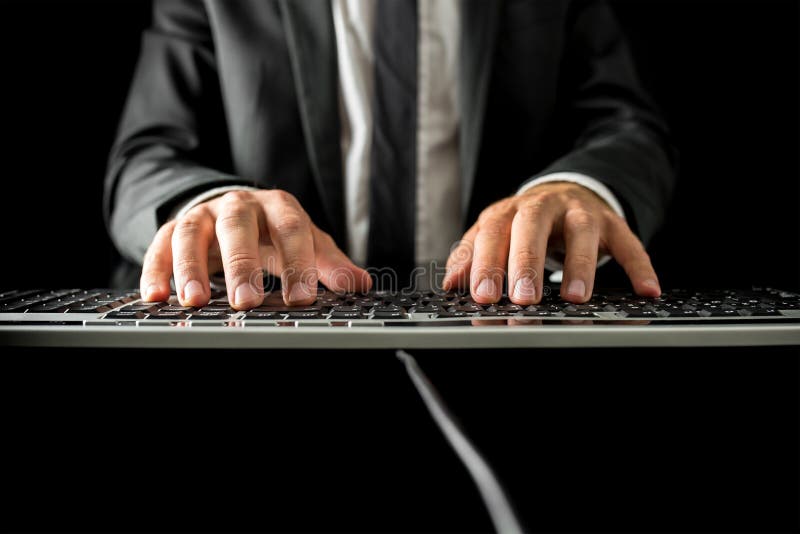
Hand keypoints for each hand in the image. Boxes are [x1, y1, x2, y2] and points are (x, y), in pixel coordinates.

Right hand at [140, 190, 371, 308]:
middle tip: (247, 302)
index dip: (298, 263)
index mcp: (278, 206)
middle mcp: (238, 205)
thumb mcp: (305, 242)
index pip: (291, 229)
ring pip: (192, 233)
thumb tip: (361, 285)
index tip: (302, 298)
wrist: (232, 207)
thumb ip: (329, 263)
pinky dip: (155, 269)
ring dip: (190, 268)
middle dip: (242, 265)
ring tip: (194, 302)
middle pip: (238, 228)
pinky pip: (159, 245)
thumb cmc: (274, 231)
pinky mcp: (173, 227)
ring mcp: (204, 215)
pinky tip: (155, 296)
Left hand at [442, 182, 660, 303]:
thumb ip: (472, 255)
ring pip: (582, 232)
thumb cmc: (524, 223)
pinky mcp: (614, 222)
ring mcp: (581, 211)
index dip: (486, 262)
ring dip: (580, 265)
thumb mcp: (495, 233)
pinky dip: (640, 266)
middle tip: (523, 298)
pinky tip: (647, 290)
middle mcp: (544, 206)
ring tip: (576, 297)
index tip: (482, 294)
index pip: (493, 232)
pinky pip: (630, 243)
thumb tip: (450, 283)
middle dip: (526, 262)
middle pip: (532, 227)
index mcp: (510, 211)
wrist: (566, 193)